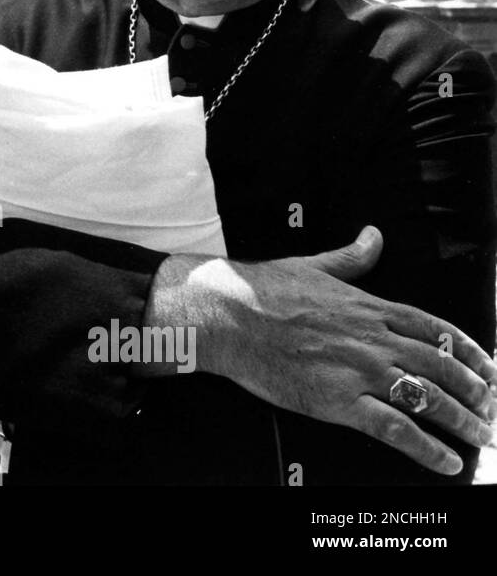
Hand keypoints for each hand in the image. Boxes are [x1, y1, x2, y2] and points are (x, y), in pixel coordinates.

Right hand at [149, 226, 496, 475]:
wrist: (225, 315)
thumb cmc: (259, 291)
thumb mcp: (311, 266)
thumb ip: (349, 257)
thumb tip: (372, 237)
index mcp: (369, 307)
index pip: (437, 330)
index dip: (470, 351)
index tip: (489, 367)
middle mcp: (374, 338)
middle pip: (443, 366)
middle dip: (476, 390)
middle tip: (491, 408)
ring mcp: (360, 370)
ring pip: (429, 398)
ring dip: (463, 420)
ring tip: (481, 436)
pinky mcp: (340, 401)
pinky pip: (396, 429)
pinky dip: (428, 448)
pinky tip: (446, 460)